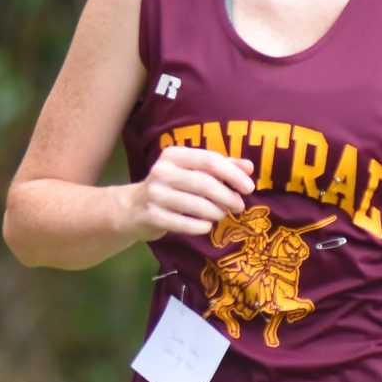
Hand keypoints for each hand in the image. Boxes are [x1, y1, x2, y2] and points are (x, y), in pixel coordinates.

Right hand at [126, 145, 256, 239]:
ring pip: (197, 205)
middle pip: (205, 183)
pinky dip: (201, 227)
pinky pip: (185, 224)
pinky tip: (205, 226)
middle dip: (227, 197)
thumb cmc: (172, 187)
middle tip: (239, 206)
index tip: (249, 187)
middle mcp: (162, 171)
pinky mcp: (152, 216)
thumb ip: (221, 167)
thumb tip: (249, 167)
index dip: (233, 174)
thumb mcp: (193, 171)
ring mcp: (155, 194)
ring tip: (220, 215)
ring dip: (216, 213)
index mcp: (174, 155)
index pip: (209, 160)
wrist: (133, 208)